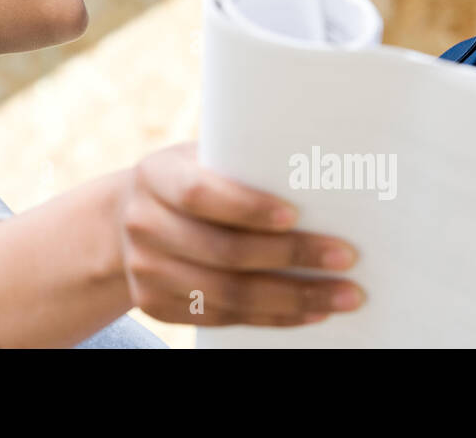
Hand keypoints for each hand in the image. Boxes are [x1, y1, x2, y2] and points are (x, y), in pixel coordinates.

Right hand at [115, 141, 364, 325]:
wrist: (129, 219)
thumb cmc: (191, 179)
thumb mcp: (201, 158)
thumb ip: (241, 165)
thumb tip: (323, 174)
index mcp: (155, 175)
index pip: (199, 194)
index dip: (247, 207)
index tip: (296, 215)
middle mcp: (143, 223)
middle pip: (223, 252)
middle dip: (292, 257)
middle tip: (346, 258)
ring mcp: (144, 270)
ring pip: (228, 294)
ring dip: (294, 299)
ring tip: (343, 295)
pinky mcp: (154, 305)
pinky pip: (222, 318)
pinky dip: (272, 318)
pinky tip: (310, 312)